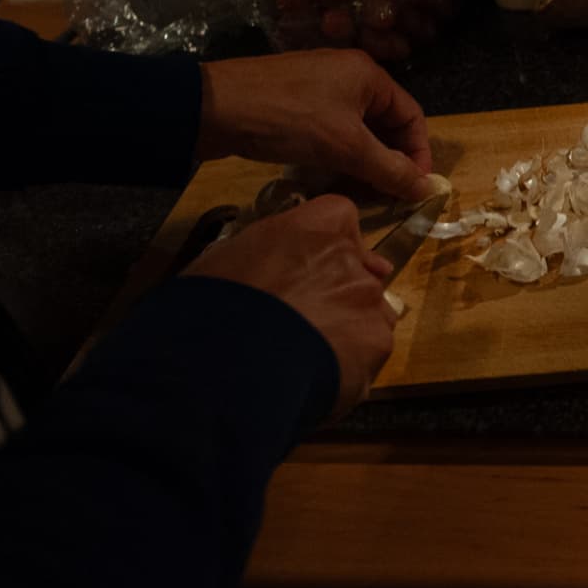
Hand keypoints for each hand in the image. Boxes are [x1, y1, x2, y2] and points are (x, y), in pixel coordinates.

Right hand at [183, 196, 397, 418]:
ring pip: (373, 311)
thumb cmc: (210, 308)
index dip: (333, 240)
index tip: (318, 262)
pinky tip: (318, 373)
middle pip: (358, 270)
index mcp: (309, 229)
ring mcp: (367, 299)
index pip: (339, 215)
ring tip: (310, 353)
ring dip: (351, 327)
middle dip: (339, 291)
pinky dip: (353, 362)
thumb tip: (275, 271)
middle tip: (304, 320)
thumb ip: (268, 256)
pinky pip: (373, 350)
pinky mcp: (377, 340)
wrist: (227, 363)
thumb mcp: (226, 261)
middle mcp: (346, 258)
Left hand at [198, 49, 434, 200]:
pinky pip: (330, 129)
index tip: (414, 188)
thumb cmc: (288, 119)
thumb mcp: (345, 147)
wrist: (211, 108)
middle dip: (389, 160)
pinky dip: (338, 153)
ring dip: (363, 160)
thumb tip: (425, 189)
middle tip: (386, 195)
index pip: (411, 116)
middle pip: (385, 122)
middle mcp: (347, 75)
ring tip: (359, 189)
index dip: (418, 154)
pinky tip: (330, 174)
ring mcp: (318, 86)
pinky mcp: (293, 101)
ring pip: (356, 129)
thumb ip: (389, 169)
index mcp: (368, 75)